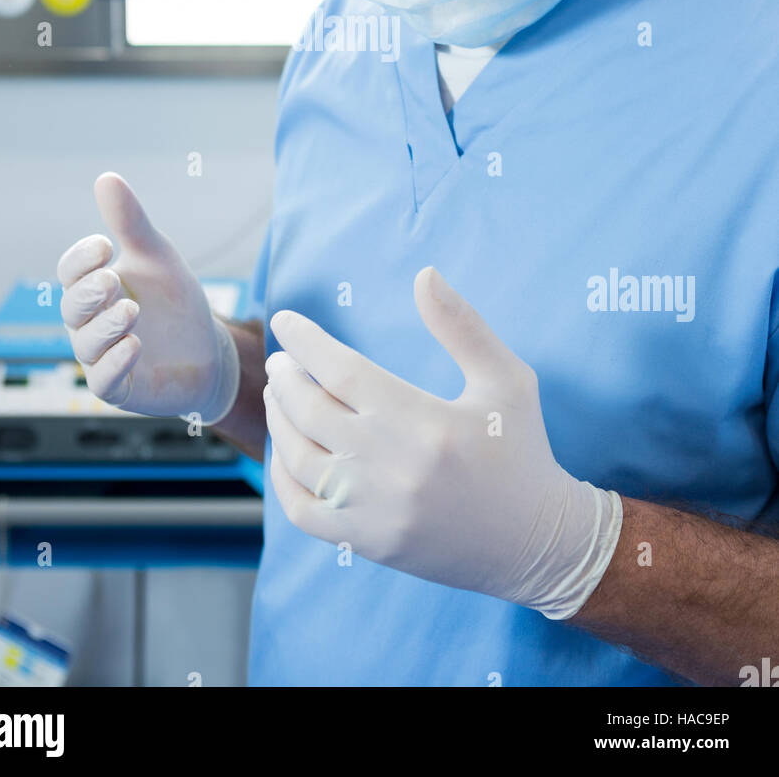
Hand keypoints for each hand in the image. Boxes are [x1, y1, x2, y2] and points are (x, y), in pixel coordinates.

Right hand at [57, 172, 237, 418]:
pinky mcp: (119, 388)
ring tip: (131, 310)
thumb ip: (131, 223)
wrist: (208, 350)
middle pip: (71, 307)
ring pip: (86, 344)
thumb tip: (106, 178)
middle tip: (113, 279)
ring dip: (105, 326)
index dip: (81, 259)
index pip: (70, 271)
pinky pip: (104, 380)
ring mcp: (101, 358)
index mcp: (93, 288)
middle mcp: (89, 324)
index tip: (106, 244)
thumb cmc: (175, 302)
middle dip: (89, 292)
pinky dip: (115, 362)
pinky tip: (135, 345)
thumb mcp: (158, 257)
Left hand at [264, 266, 621, 617]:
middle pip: (311, 411)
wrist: (538, 543)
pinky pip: (302, 510)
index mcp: (424, 422)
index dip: (306, 341)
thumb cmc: (520, 450)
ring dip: (280, 420)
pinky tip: (286, 450)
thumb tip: (424, 274)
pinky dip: (282, 477)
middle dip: (287, 378)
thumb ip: (462, 325)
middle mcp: (393, 468)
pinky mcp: (369, 543)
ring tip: (280, 395)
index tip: (285, 321)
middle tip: (282, 360)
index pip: (342, 371)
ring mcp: (376, 512)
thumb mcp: (506, 379)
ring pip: (299, 458)